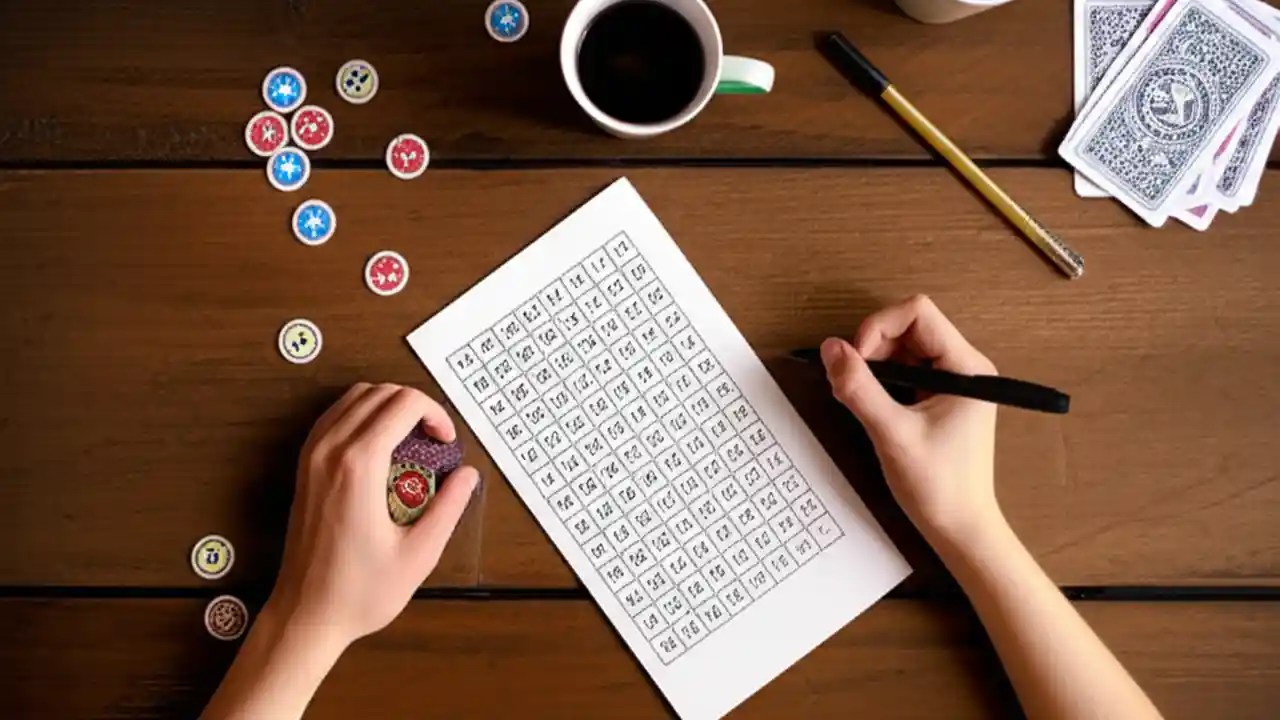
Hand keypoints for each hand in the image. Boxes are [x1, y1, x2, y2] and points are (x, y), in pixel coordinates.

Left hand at [269, 383, 479, 647]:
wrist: (306, 613)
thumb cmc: (361, 591)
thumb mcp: (420, 554)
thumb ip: (449, 507)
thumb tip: (467, 474)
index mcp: (359, 466)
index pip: (403, 404)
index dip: (435, 413)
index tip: (447, 442)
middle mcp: (330, 451)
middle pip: (380, 392)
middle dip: (416, 405)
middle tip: (435, 439)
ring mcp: (311, 456)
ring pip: (354, 397)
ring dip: (388, 406)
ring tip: (411, 439)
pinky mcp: (304, 466)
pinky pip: (334, 417)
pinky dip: (362, 415)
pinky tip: (380, 445)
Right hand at [820, 295, 999, 546]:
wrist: (961, 529)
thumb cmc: (938, 487)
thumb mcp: (892, 435)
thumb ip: (859, 388)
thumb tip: (830, 348)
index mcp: (966, 367)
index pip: (918, 313)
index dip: (879, 327)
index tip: (858, 361)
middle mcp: (963, 366)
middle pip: (908, 327)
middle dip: (872, 347)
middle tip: (851, 384)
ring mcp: (951, 382)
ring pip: (902, 348)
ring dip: (873, 365)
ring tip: (858, 399)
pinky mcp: (938, 398)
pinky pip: (903, 370)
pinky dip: (880, 380)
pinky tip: (870, 407)